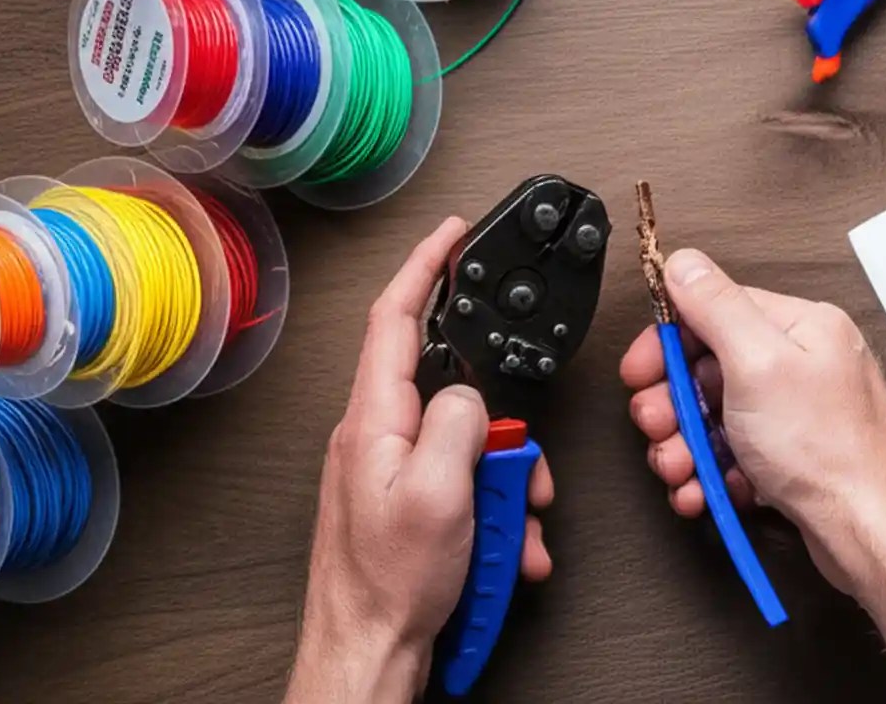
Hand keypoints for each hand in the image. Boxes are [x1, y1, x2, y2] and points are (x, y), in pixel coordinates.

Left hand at [286, 218, 553, 703]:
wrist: (367, 651)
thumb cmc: (388, 585)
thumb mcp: (440, 494)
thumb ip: (458, 422)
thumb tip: (471, 395)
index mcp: (374, 420)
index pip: (396, 317)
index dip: (425, 266)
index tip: (450, 234)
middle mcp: (378, 438)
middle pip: (455, 394)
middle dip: (503, 432)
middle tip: (519, 472)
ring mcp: (393, 473)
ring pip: (471, 446)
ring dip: (505, 486)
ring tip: (507, 529)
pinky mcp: (410, 504)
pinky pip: (464, 486)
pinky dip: (493, 514)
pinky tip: (500, 549)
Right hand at [621, 249, 885, 595]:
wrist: (867, 535)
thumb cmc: (830, 454)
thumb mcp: (758, 364)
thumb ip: (716, 307)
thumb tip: (685, 263)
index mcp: (801, 326)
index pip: (714, 311)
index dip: (667, 343)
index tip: (639, 372)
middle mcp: (803, 363)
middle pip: (708, 368)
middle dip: (672, 404)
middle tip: (659, 427)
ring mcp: (797, 412)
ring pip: (715, 417)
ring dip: (686, 445)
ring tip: (682, 468)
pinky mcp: (791, 454)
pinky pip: (734, 452)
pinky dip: (712, 472)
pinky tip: (707, 489)